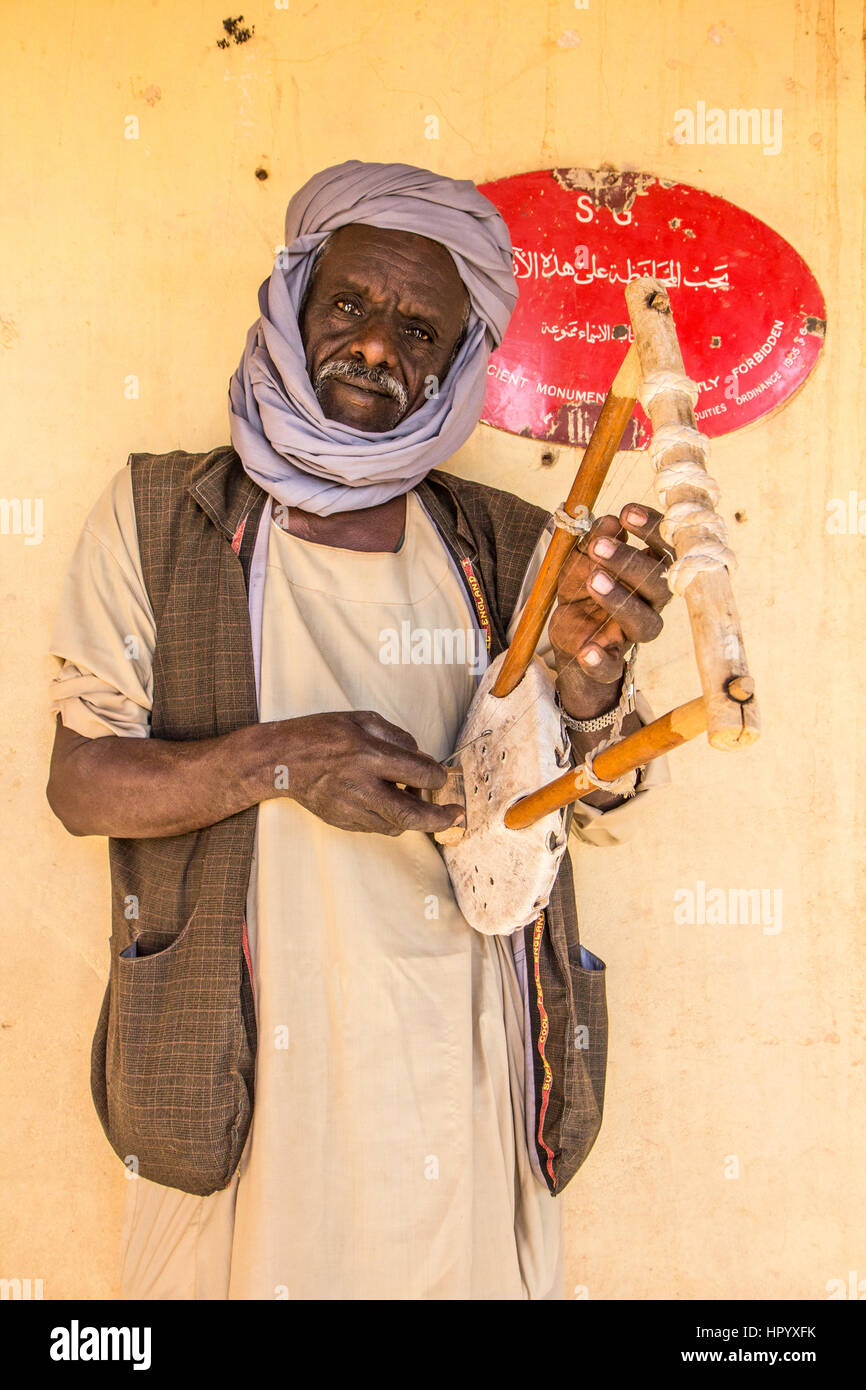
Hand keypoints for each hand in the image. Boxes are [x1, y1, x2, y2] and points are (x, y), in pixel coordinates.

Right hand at [272, 709, 463, 835]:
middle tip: (456, 814)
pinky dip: (390, 818)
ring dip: (413, 816)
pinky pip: (378, 827)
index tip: (441, 776)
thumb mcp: (363, 719)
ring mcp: (351, 809)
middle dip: (441, 818)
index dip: (438, 776)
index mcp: (369, 755)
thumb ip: (399, 738)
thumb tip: (424, 758)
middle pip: (412, 815)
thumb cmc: (322, 734)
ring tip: (410, 796)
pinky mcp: (344, 822)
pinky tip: (386, 801)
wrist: (281, 761)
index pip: (420, 774)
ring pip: (397, 825)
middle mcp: (362, 787)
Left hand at [548, 504, 674, 720]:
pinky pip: (610, 668)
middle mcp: (649, 605)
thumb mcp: (582, 559)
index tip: (627, 513)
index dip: (653, 530)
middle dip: (630, 563)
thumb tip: (609, 520)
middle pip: (658, 585)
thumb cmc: (585, 589)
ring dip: (619, 600)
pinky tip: (586, 651)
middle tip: (598, 547)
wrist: (569, 634)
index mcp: (649, 575)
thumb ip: (594, 539)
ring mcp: (630, 635)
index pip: (667, 550)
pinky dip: (600, 661)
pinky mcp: (608, 663)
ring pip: (644, 624)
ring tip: (592, 580)